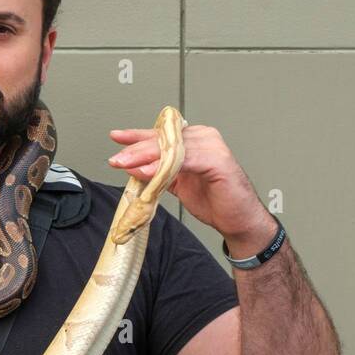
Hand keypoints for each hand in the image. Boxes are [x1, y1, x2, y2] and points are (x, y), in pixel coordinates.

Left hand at [108, 122, 271, 242]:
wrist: (237, 220)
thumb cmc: (214, 201)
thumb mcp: (177, 184)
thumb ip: (158, 173)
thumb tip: (133, 167)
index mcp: (194, 139)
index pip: (162, 134)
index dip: (137, 135)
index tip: (117, 137)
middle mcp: (203, 137)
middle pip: (164, 139)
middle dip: (137, 148)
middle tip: (117, 157)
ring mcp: (212, 146)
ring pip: (171, 148)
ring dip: (146, 156)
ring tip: (126, 163)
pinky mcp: (217, 160)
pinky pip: (184, 160)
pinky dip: (163, 166)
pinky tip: (147, 172)